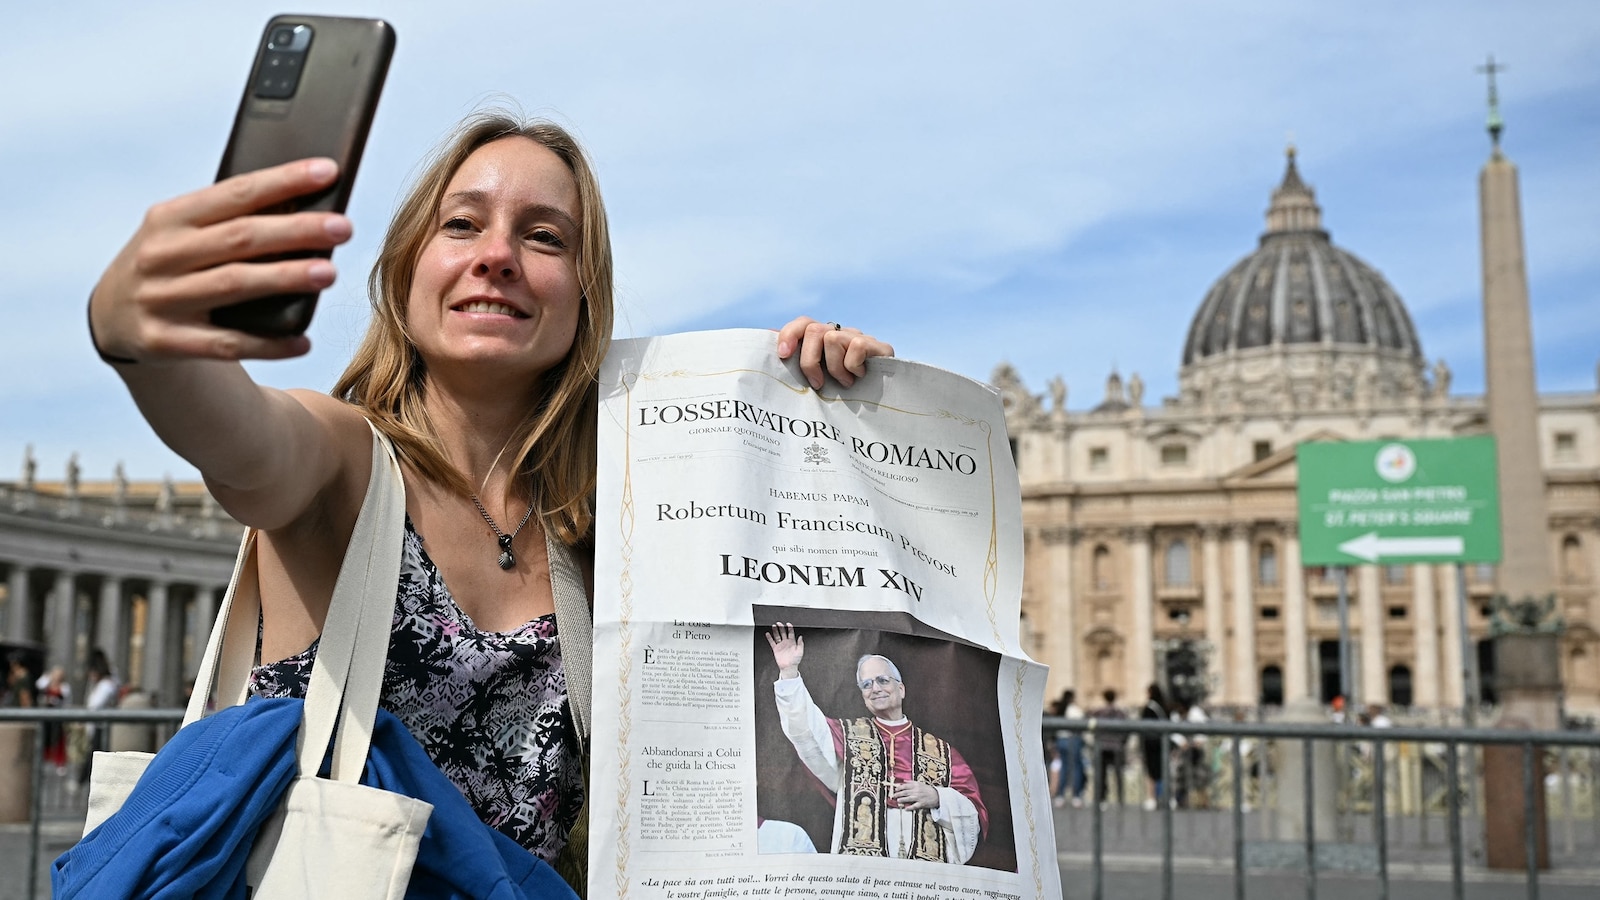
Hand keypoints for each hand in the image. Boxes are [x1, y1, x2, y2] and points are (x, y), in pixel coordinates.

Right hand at [89, 157, 352, 363]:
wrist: (113, 317)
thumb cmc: (172, 263)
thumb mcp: (184, 233)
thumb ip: (231, 221)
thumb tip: (309, 209)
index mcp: (169, 217)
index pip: (235, 193)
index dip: (283, 181)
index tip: (328, 171)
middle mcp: (160, 255)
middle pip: (239, 238)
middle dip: (295, 230)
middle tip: (343, 227)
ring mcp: (160, 299)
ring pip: (233, 286)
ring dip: (284, 278)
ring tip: (328, 273)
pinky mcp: (164, 341)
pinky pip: (226, 345)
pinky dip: (268, 344)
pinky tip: (303, 341)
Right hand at [765, 622, 803, 676]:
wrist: (789, 667)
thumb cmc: (795, 660)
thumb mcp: (800, 651)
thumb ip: (800, 644)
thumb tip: (801, 637)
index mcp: (792, 642)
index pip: (791, 632)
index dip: (789, 627)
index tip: (788, 624)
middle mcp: (786, 643)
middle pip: (783, 632)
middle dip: (781, 627)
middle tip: (779, 623)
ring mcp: (781, 645)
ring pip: (777, 636)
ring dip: (775, 631)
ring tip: (773, 626)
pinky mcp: (776, 649)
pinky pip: (772, 642)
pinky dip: (769, 638)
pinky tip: (768, 634)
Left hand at [775, 317, 893, 389]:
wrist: (882, 410)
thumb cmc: (841, 398)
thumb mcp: (815, 383)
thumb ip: (794, 368)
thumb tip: (765, 347)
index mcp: (823, 341)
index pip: (803, 323)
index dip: (789, 334)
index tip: (782, 355)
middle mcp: (840, 334)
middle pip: (813, 329)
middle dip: (810, 360)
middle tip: (817, 383)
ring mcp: (860, 339)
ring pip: (833, 338)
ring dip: (834, 367)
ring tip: (844, 383)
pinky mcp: (880, 347)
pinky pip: (856, 347)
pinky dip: (853, 366)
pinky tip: (860, 377)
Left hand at [889, 780, 939, 809]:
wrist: (937, 795)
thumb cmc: (928, 789)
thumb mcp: (920, 783)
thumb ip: (911, 782)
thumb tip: (903, 780)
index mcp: (916, 785)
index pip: (905, 786)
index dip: (899, 787)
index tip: (895, 789)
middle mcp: (917, 791)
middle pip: (905, 792)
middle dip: (898, 794)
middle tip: (894, 796)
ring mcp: (919, 797)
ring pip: (908, 798)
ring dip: (902, 800)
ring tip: (898, 801)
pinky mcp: (921, 803)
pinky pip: (914, 806)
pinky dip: (910, 807)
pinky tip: (906, 808)